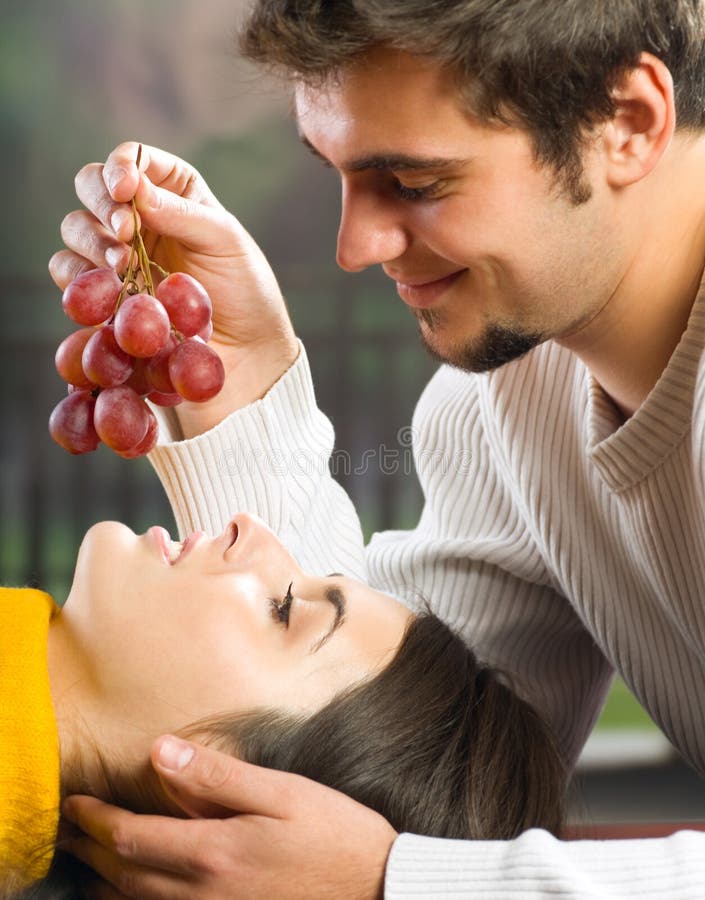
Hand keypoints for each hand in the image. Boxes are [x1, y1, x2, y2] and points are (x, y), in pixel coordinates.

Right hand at [49, 141, 298, 432]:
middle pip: (91, 185)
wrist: (244, 355)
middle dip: (101, 202)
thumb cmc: (246, 293)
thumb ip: (182, 213)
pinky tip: (108, 289)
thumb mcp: (226, 242)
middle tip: (125, 231)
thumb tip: (134, 187)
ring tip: (123, 265)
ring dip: (91, 240)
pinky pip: (69, 274)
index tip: (125, 190)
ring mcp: (119, 256)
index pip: (134, 159)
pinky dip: (79, 277)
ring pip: (74, 227)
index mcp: (174, 193)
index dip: (121, 166)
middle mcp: (140, 219)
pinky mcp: (105, 294)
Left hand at [62, 735, 397, 899]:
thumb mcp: (281, 793)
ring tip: (86, 865)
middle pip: (125, 876)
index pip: (132, 837)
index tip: (75, 803)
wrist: (375, 891)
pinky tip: (134, 897)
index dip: (96, 820)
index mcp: (214, 851)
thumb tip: (159, 752)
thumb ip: (217, 775)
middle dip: (90, 851)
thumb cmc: (332, 835)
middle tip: (68, 832)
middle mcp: (203, 894)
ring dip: (104, 885)